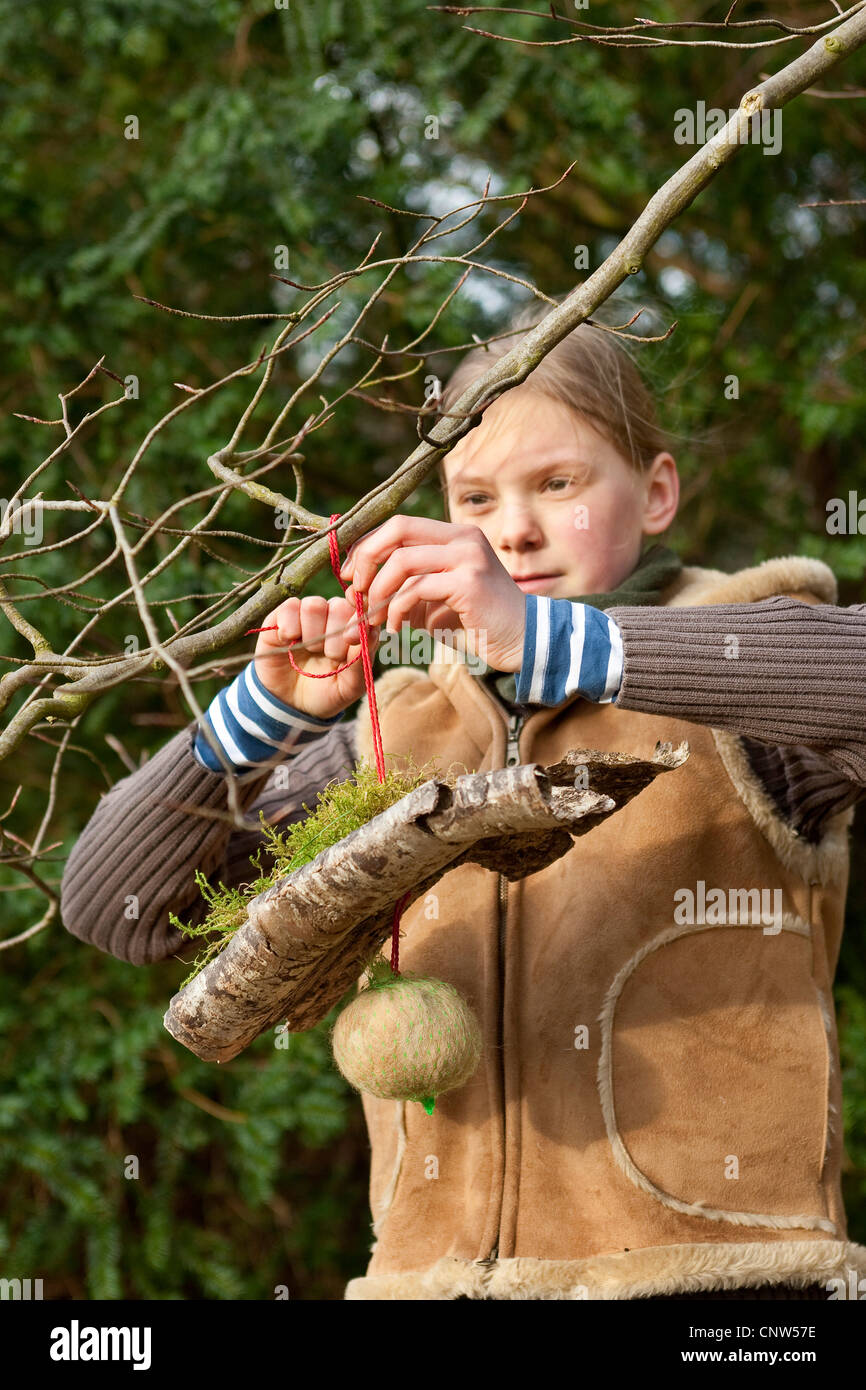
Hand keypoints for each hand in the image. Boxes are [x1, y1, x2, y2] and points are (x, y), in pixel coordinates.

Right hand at [253, 594, 379, 720]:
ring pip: (314, 605)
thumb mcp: (350, 685)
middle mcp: (332, 615)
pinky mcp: (282, 615)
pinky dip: (290, 627)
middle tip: (328, 657)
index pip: (363, 609)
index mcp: (354, 628)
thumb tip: (371, 630)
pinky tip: (289, 642)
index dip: (358, 621)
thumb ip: (363, 660)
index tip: (351, 639)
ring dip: (311, 634)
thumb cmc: (326, 692)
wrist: (290, 704)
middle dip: (334, 636)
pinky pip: (290, 607)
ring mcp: (307, 614)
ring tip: (309, 651)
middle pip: (338, 607)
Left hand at [339, 516, 526, 672]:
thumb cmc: (478, 623)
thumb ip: (406, 586)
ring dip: (379, 591)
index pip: (399, 524)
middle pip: (397, 530)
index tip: (349, 573)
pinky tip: (397, 628)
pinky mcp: (469, 583)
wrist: (524, 641)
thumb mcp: (436, 599)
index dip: (367, 545)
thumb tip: (360, 586)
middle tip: (354, 589)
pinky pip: (416, 589)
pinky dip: (397, 610)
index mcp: (456, 535)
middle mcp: (463, 538)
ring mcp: (468, 557)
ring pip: (402, 561)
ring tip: (375, 617)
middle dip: (365, 558)